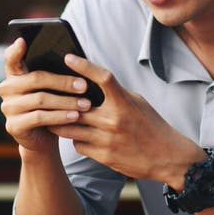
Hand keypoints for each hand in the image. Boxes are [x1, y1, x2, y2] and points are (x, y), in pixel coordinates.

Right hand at [0, 38, 90, 153]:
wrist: (43, 138)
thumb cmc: (51, 106)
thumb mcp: (51, 88)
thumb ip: (53, 73)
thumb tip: (74, 60)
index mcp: (14, 75)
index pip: (11, 58)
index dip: (16, 50)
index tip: (23, 40)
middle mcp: (6, 89)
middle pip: (36, 79)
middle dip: (64, 82)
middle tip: (85, 86)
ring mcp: (8, 108)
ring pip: (41, 99)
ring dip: (67, 102)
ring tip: (86, 104)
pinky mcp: (13, 126)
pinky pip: (40, 117)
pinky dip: (60, 116)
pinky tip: (75, 116)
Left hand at [49, 54, 203, 187]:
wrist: (167, 157)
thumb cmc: (152, 125)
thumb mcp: (138, 103)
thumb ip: (116, 94)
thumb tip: (94, 82)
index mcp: (124, 102)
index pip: (102, 77)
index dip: (84, 66)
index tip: (68, 57)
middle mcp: (114, 120)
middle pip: (75, 105)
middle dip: (59, 100)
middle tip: (46, 92)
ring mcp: (107, 140)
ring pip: (70, 128)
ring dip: (60, 121)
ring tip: (52, 114)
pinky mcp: (103, 156)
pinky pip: (78, 145)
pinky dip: (75, 138)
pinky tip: (77, 134)